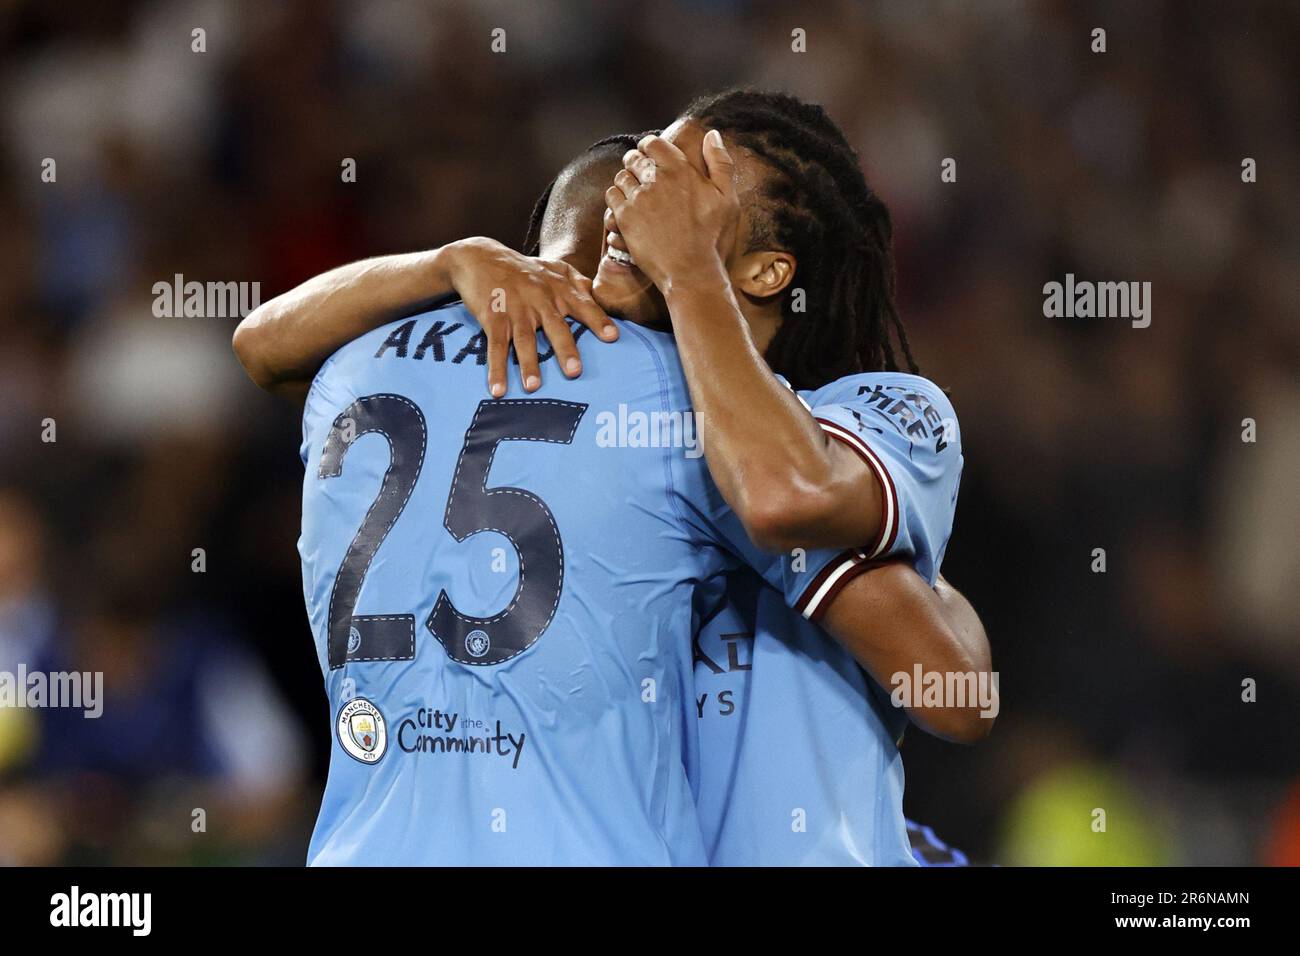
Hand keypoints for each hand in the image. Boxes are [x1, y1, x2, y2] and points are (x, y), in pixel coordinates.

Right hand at [443, 237, 616, 395]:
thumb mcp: (553, 268)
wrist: (480, 257)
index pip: (582, 305)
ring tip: (533, 387)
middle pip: (554, 326)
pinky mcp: (492, 317)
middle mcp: (539, 299)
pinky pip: (495, 346)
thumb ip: (577, 282)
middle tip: (574, 371)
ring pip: (524, 339)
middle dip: (565, 348)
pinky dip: (496, 369)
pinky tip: (497, 389)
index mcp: (558, 290)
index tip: (612, 336)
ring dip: (528, 364)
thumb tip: (599, 294)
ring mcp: (515, 309)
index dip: (597, 320)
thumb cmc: (523, 269)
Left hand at [604, 130, 739, 289]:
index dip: (648, 147)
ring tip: (633, 194)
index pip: (653, 143)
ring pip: (620, 177)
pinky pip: (611, 197)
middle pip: (633, 159)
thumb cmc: (713, 238)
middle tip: (639, 175)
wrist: (692, 272)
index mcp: (680, 169)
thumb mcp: (727, 198)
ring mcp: (638, 198)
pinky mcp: (625, 218)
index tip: (649, 154)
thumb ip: (720, 162)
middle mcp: (656, 179)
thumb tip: (712, 134)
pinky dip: (615, 200)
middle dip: (634, 163)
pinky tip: (624, 209)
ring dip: (625, 182)